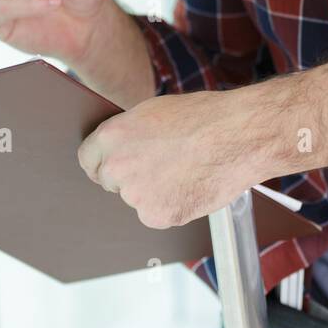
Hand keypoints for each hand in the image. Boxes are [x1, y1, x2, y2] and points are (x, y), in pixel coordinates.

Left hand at [77, 89, 265, 226]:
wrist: (239, 135)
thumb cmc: (206, 118)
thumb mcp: (156, 112)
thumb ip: (131, 134)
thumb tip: (122, 148)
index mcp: (112, 136)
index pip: (88, 159)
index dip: (105, 162)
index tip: (114, 166)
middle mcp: (117, 166)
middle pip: (110, 182)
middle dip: (129, 178)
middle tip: (160, 167)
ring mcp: (136, 194)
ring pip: (137, 200)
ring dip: (154, 193)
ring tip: (186, 171)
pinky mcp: (158, 215)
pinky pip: (158, 214)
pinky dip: (173, 206)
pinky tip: (192, 186)